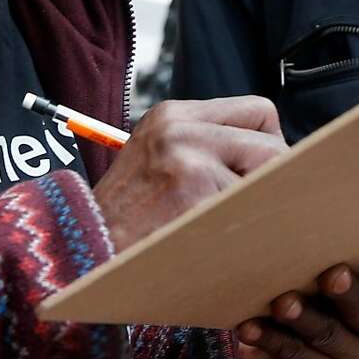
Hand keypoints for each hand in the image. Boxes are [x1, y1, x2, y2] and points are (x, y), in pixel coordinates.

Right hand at [92, 97, 285, 251]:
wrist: (84, 248)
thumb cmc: (126, 213)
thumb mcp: (158, 155)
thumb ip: (209, 144)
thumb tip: (274, 155)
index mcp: (174, 115)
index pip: (259, 111)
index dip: (266, 144)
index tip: (253, 172)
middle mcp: (181, 131)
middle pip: (273, 146)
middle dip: (271, 180)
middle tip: (246, 206)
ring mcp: (189, 164)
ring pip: (268, 183)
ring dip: (257, 208)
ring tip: (227, 223)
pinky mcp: (195, 200)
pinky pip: (251, 214)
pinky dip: (245, 232)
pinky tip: (220, 241)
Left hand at [233, 236, 358, 358]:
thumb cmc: (319, 304)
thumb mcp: (337, 286)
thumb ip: (339, 261)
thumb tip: (311, 218)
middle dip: (346, 294)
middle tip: (333, 275)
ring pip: (325, 336)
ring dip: (301, 318)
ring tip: (281, 303)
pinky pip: (294, 357)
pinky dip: (270, 339)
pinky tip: (249, 326)